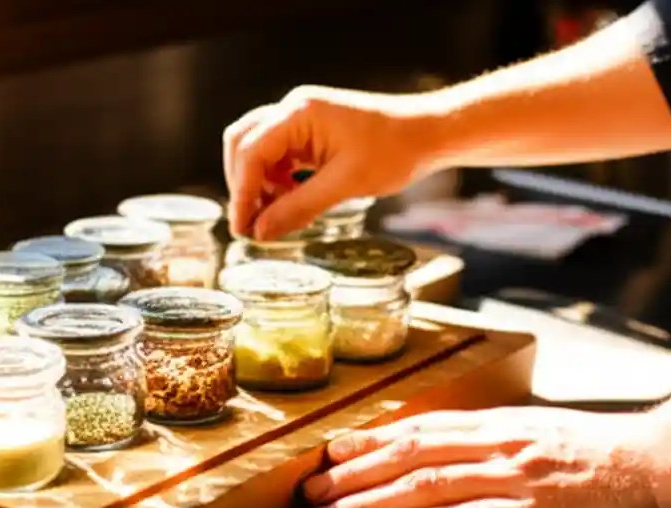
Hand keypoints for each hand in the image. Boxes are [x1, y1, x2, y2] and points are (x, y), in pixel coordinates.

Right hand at [222, 85, 445, 240]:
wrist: (429, 133)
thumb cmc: (394, 151)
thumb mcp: (345, 185)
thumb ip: (298, 208)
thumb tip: (260, 233)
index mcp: (299, 113)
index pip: (251, 152)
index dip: (242, 192)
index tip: (242, 227)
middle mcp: (294, 111)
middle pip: (243, 144)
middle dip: (242, 185)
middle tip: (249, 224)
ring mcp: (302, 120)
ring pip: (258, 151)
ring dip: (258, 184)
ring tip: (270, 217)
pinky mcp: (311, 133)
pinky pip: (279, 156)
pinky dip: (276, 181)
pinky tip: (288, 203)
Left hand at [299, 407, 666, 507]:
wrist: (656, 461)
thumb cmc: (599, 450)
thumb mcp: (536, 431)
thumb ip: (492, 439)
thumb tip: (448, 449)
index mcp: (494, 424)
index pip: (417, 429)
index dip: (368, 441)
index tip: (329, 454)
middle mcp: (493, 443)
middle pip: (406, 456)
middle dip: (351, 476)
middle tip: (309, 494)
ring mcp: (509, 475)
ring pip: (421, 485)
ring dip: (367, 501)